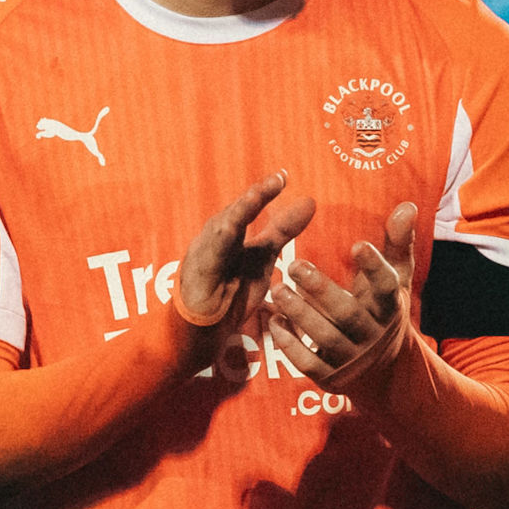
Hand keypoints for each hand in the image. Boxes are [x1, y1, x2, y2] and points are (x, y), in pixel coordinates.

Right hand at [166, 175, 312, 331]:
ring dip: (239, 211)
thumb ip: (281, 230)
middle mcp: (215, 237)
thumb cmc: (230, 291)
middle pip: (235, 212)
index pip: (248, 207)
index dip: (265, 192)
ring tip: (256, 195)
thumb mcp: (262, 258)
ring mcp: (204, 254)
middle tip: (277, 180)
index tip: (284, 177)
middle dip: (255, 196)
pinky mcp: (198, 274)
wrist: (205, 331)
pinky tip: (231, 227)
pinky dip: (220, 241)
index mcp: (230, 231)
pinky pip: (210, 255)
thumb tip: (309, 201)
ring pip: (222, 228)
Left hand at [263, 205, 416, 388]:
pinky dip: (290, 344)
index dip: (373, 267)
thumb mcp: (396, 280)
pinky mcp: (332, 378)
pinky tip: (274, 321)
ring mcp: (352, 359)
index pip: (386, 287)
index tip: (357, 244)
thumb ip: (397, 244)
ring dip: (300, 315)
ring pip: (325, 338)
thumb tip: (407, 205)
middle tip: (293, 264)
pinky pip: (309, 363)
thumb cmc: (383, 311)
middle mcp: (373, 334)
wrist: (386, 373)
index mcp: (389, 307)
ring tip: (277, 290)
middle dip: (321, 290)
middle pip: (348, 313)